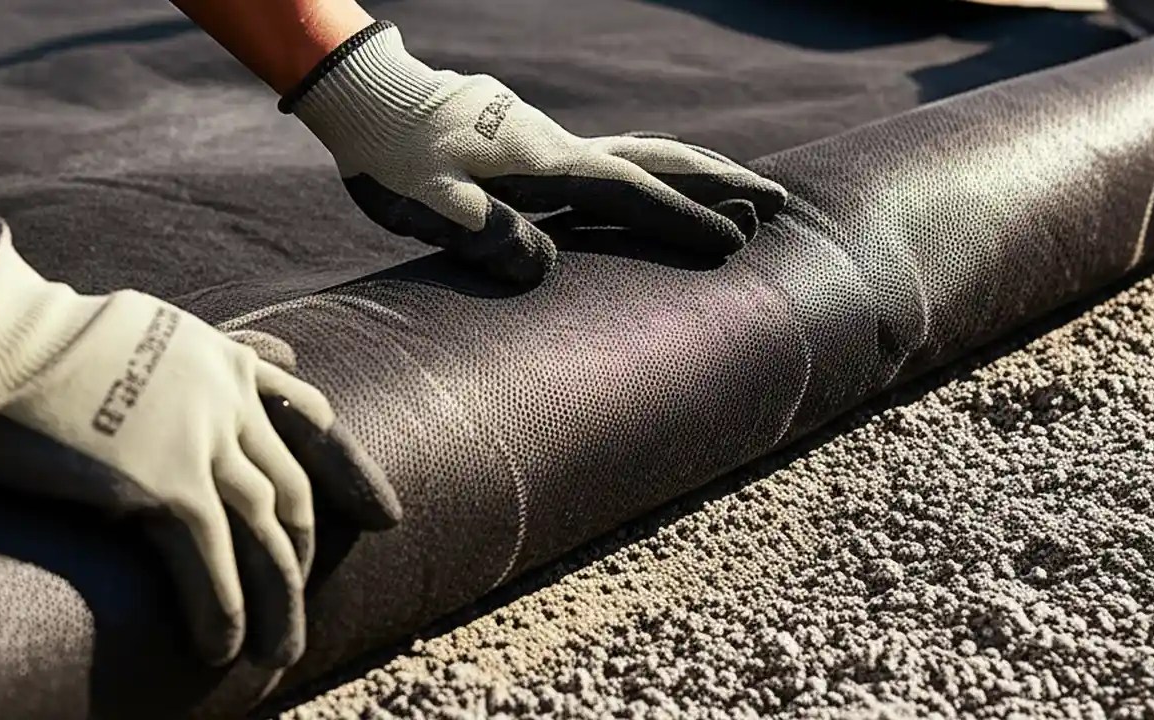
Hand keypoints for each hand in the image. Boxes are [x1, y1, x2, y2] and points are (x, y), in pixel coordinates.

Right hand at [0, 221, 400, 667]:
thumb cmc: (59, 337)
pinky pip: (211, 562)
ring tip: (276, 653)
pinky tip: (222, 647)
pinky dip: (222, 610)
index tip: (386, 516)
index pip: (314, 419)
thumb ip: (225, 351)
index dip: (353, 473)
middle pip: (294, 493)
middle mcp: (230, 402)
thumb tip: (284, 352)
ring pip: (265, 536)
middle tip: (306, 604)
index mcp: (230, 364)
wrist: (1, 339)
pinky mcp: (162, 483)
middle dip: (306, 556)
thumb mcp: (164, 328)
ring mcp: (203, 443)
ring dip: (277, 602)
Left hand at [283, 22, 787, 284]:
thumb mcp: (427, 204)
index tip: (735, 242)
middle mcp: (562, 149)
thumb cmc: (396, 158)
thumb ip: (483, 234)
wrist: (373, 101)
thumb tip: (543, 267)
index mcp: (544, 165)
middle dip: (720, 183)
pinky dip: (657, 168)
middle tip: (780, 201)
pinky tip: (662, 181)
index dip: (681, 220)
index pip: (629, 194)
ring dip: (697, 171)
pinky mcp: (541, 146)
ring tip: (746, 189)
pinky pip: (618, 156)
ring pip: (643, 153)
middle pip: (657, 162)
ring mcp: (554, 143)